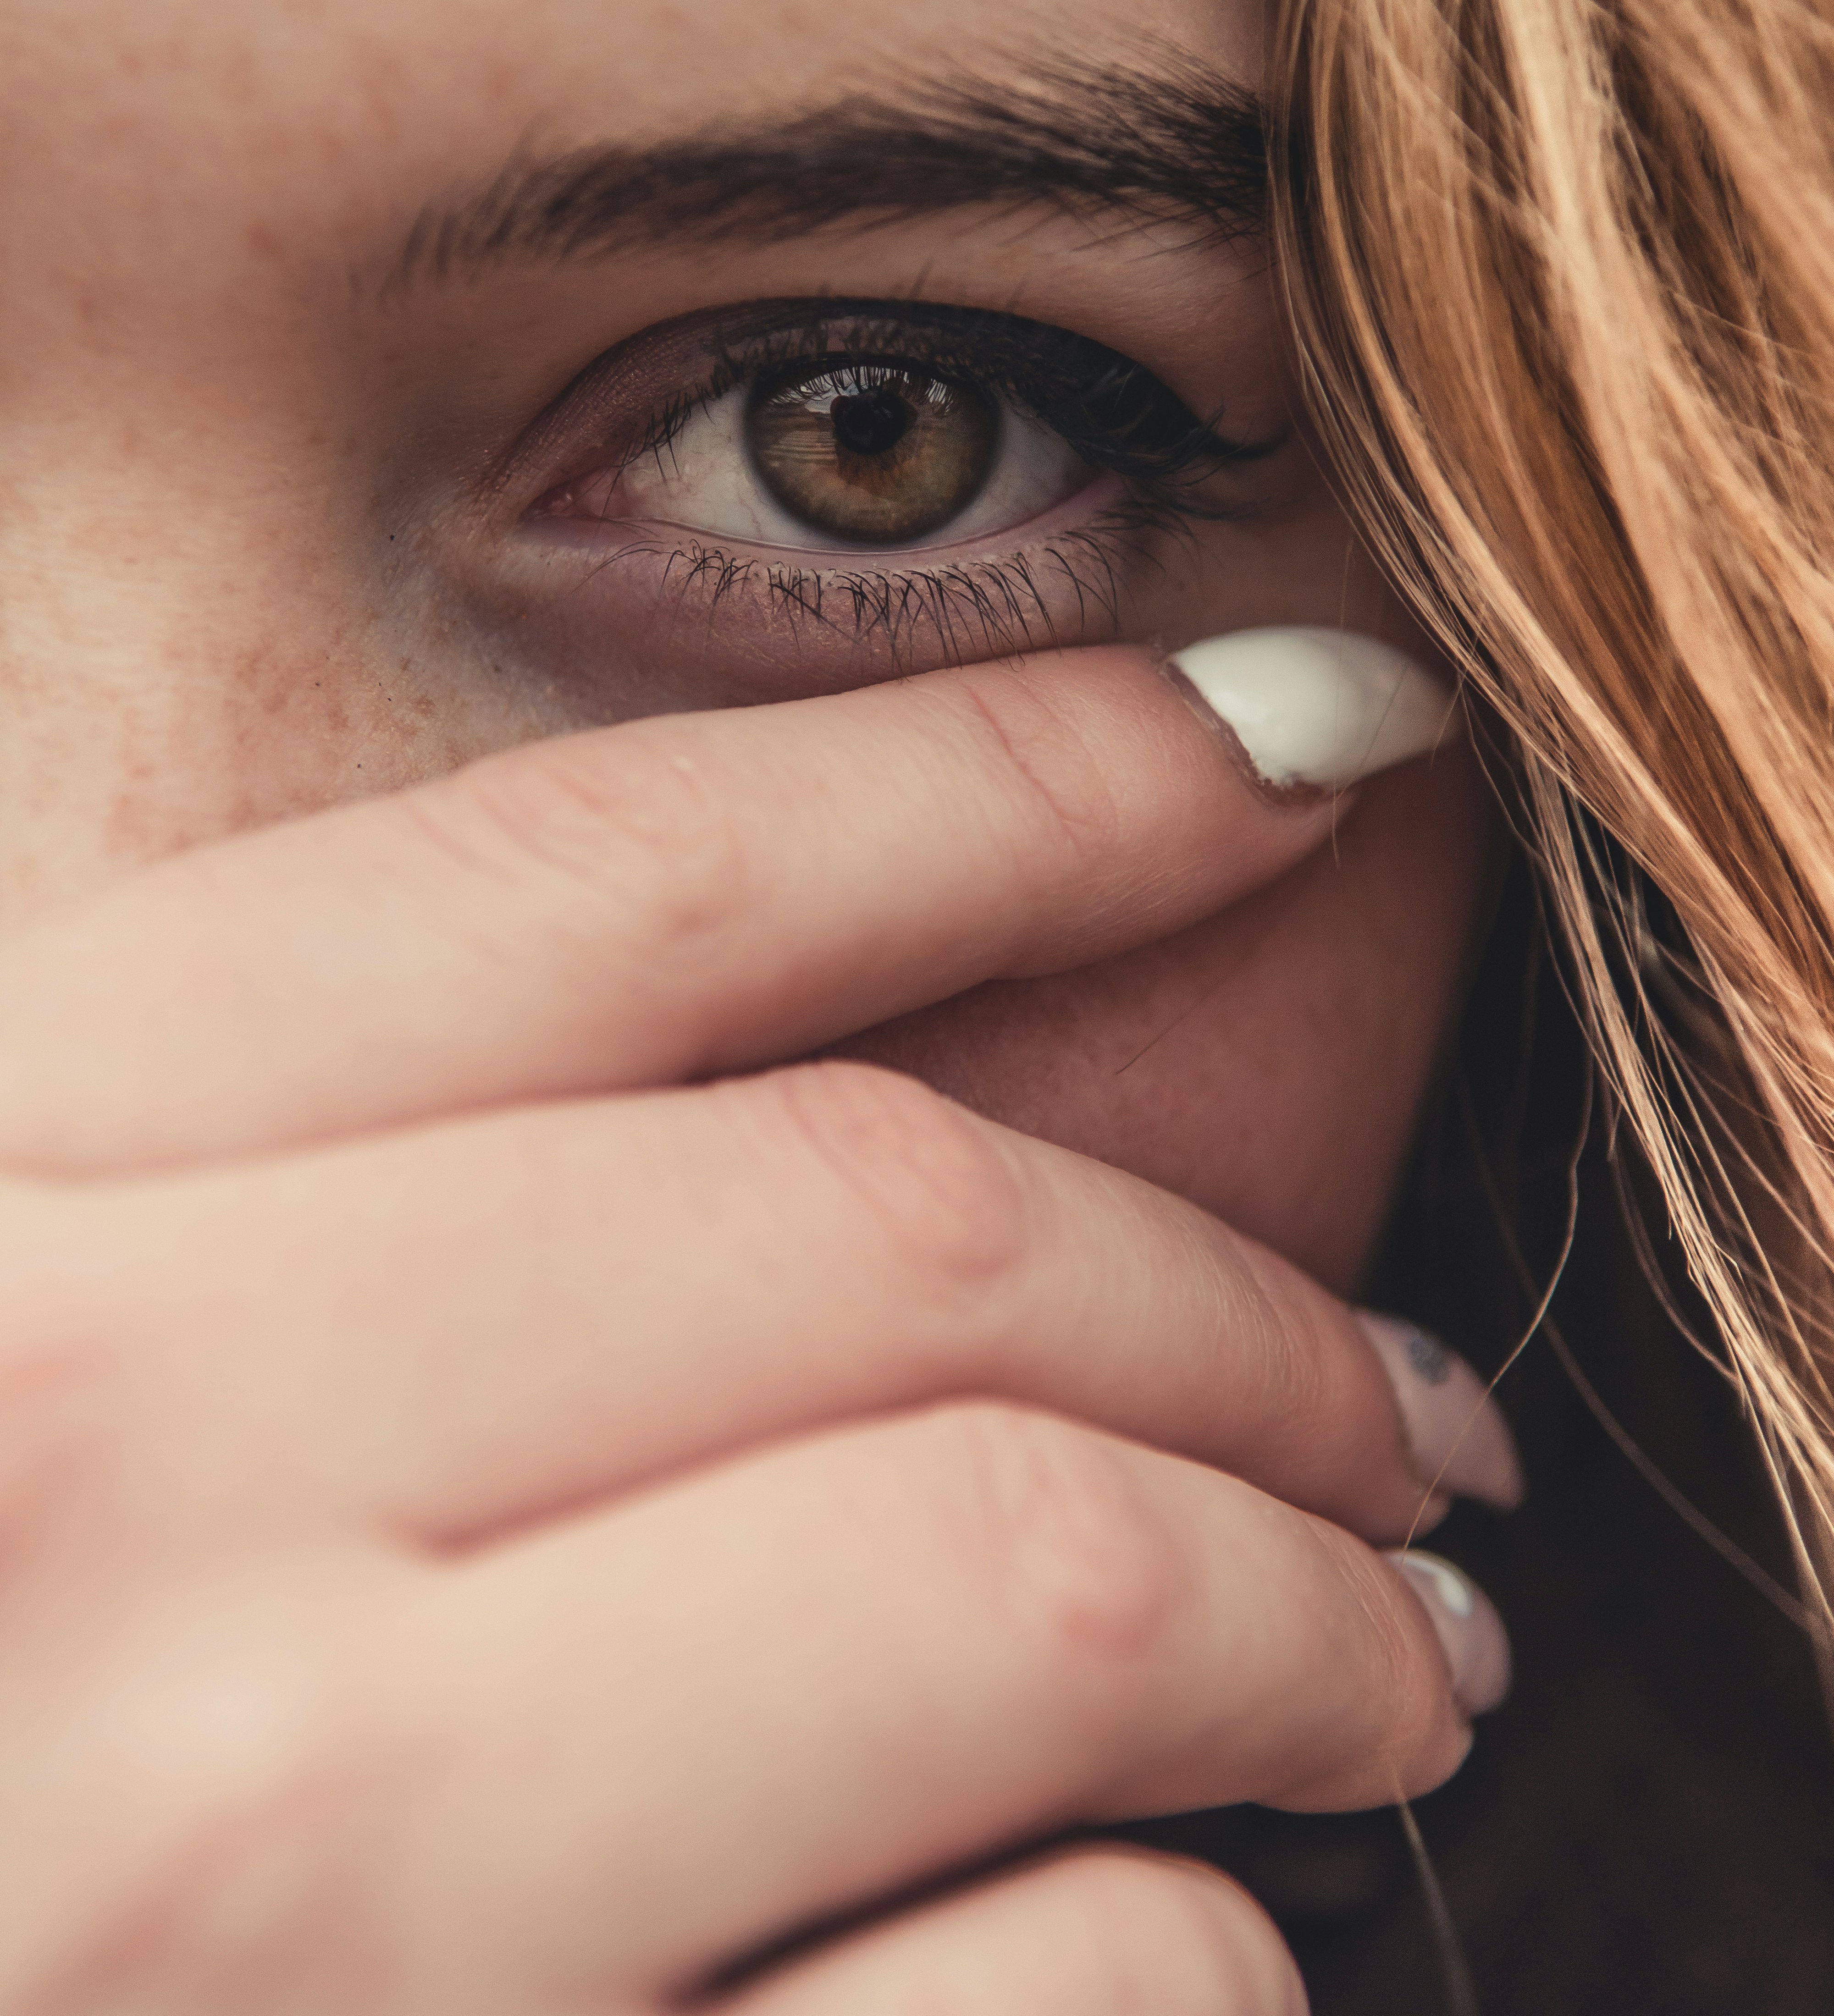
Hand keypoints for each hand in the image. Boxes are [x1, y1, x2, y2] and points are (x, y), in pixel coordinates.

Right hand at [0, 648, 1511, 2012]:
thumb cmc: (20, 1692)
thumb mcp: (64, 1362)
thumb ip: (354, 1208)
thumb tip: (901, 1125)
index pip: (622, 875)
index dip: (1030, 774)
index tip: (1300, 737)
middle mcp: (91, 1493)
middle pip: (888, 1232)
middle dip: (1250, 1301)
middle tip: (1394, 1397)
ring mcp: (274, 1884)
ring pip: (1045, 1590)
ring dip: (1312, 1613)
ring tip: (1380, 1648)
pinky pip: (1060, 1983)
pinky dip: (1183, 1933)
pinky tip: (1153, 1918)